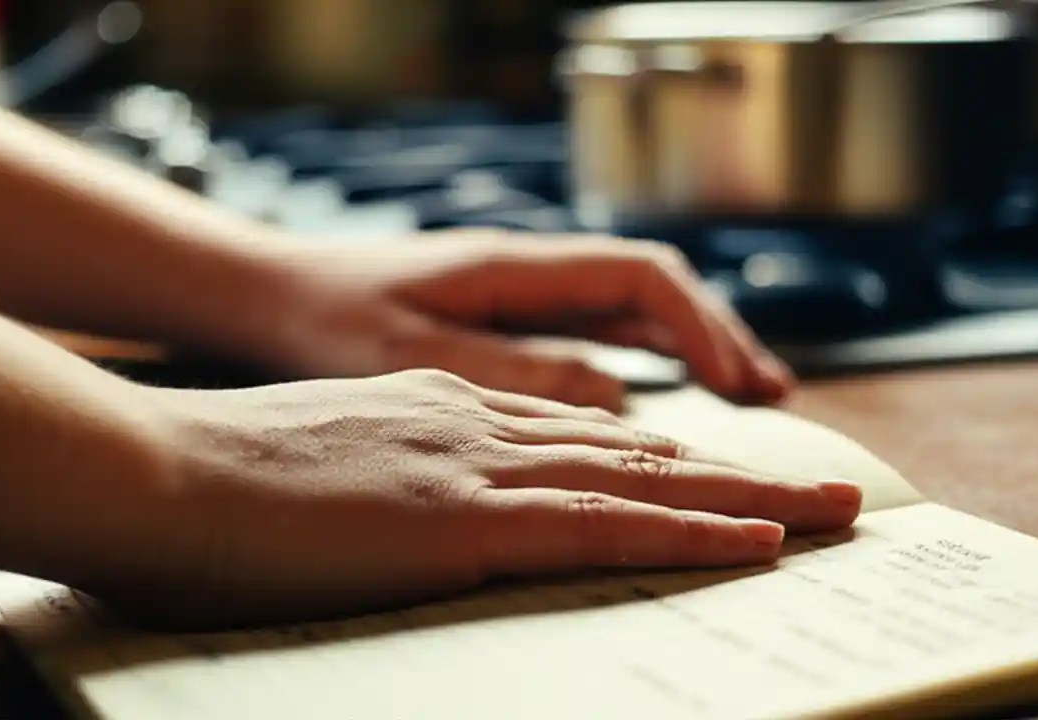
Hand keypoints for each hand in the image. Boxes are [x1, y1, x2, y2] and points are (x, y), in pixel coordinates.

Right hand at [98, 370, 858, 627]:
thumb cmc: (213, 490)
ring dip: (747, 497)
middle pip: (638, 446)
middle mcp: (476, 422)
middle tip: (825, 482)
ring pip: (644, 479)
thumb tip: (422, 519)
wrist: (152, 474)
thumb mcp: (326, 467)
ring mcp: (474, 465)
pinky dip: (687, 532)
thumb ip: (393, 481)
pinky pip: (602, 525)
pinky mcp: (461, 520)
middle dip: (739, 469)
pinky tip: (753, 542)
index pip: (584, 433)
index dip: (666, 456)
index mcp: (443, 411)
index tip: (726, 473)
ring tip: (830, 509)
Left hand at [245, 231, 792, 411]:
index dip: (702, 327)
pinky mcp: (504, 324)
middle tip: (774, 400)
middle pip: (654, 293)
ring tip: (747, 399)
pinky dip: (643, 365)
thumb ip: (520, 374)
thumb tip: (621, 402)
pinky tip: (662, 401)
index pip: (642, 278)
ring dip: (692, 352)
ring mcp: (520, 297)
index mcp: (516, 267)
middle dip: (720, 340)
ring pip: (631, 315)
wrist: (263, 295)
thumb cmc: (324, 321)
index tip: (741, 385)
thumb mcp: (416, 356)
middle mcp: (530, 273)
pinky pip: (595, 338)